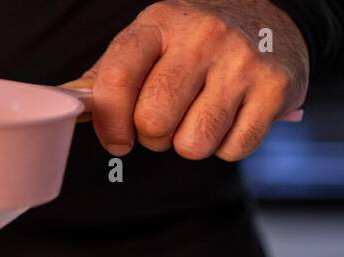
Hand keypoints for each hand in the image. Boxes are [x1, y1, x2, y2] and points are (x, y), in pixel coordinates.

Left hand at [71, 0, 307, 160]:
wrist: (271, 19)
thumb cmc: (193, 43)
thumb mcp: (148, 43)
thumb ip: (107, 76)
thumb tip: (67, 106)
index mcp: (159, 23)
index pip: (115, 81)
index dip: (109, 124)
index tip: (117, 139)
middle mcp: (203, 36)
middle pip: (153, 122)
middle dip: (153, 136)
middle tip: (166, 122)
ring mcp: (242, 61)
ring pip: (192, 144)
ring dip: (189, 144)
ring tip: (200, 116)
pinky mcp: (276, 88)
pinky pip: (231, 150)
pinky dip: (227, 146)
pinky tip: (231, 117)